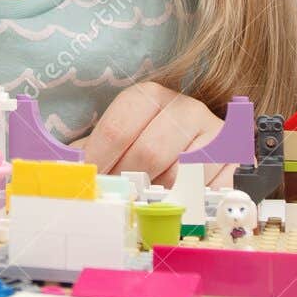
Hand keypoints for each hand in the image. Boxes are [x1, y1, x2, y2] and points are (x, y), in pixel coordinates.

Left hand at [75, 80, 236, 187]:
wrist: (201, 140)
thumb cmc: (148, 139)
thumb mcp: (120, 135)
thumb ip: (92, 148)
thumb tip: (59, 170)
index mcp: (149, 96)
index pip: (117, 129)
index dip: (98, 160)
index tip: (91, 181)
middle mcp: (184, 107)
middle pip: (148, 154)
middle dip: (128, 182)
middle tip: (120, 197)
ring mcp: (214, 131)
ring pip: (180, 174)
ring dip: (160, 193)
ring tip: (150, 196)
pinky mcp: (237, 157)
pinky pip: (210, 188)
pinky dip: (192, 201)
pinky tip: (181, 199)